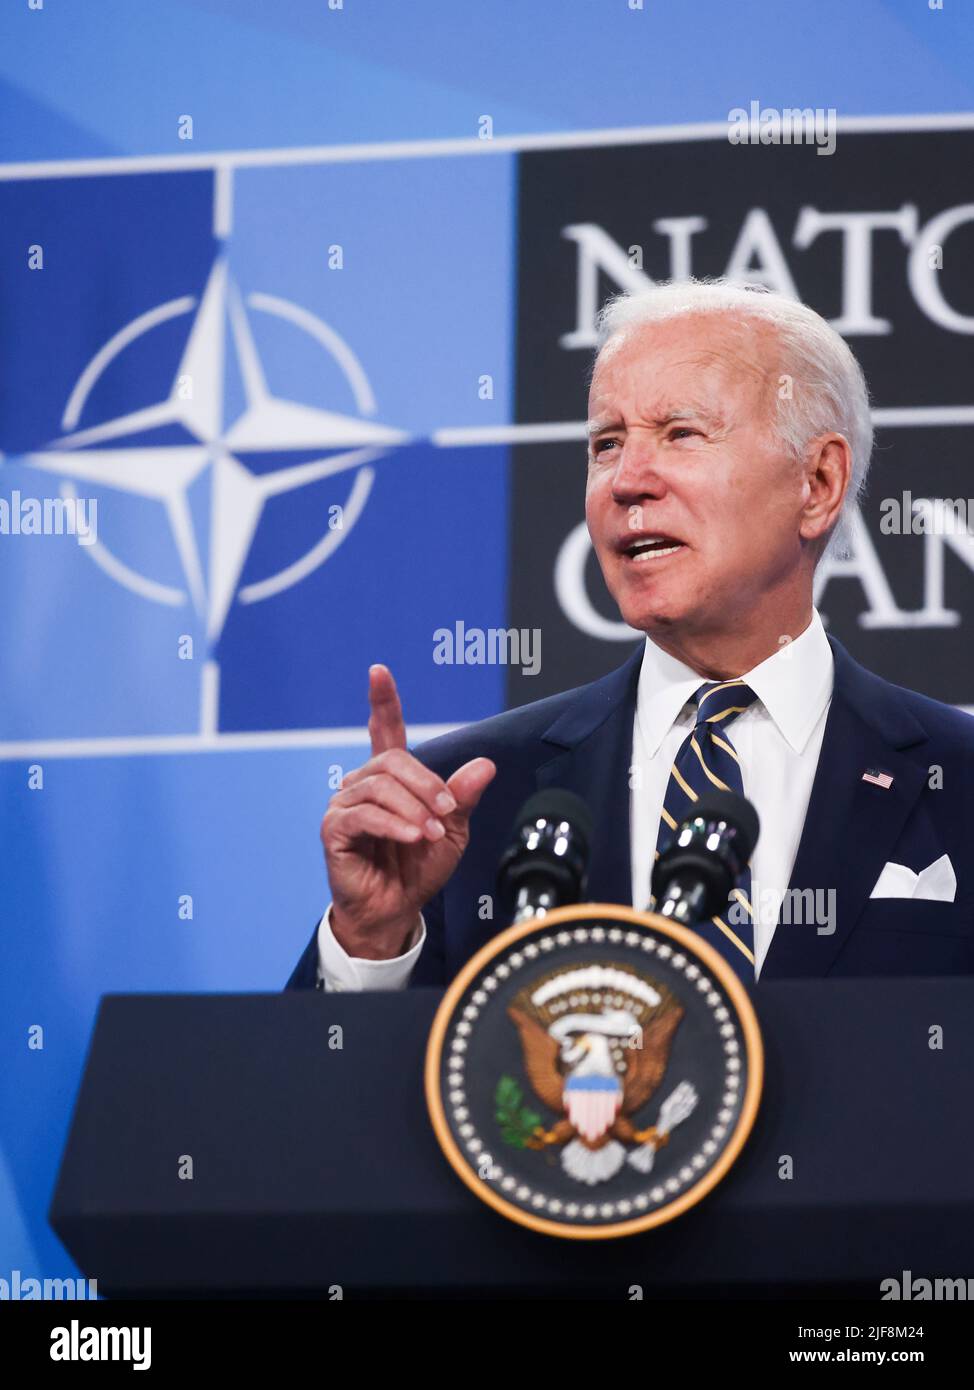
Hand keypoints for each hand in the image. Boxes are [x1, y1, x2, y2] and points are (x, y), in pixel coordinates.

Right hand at [321, 664, 495, 959]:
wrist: (396, 910)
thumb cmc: (418, 869)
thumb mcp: (452, 830)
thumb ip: (462, 797)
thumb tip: (485, 765)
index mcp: (390, 778)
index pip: (385, 730)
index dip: (383, 701)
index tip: (379, 672)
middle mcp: (363, 785)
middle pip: (393, 760)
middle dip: (426, 783)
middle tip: (446, 812)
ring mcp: (345, 805)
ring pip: (381, 786)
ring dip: (413, 809)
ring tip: (430, 834)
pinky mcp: (334, 830)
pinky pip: (364, 815)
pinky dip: (393, 824)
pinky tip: (411, 837)